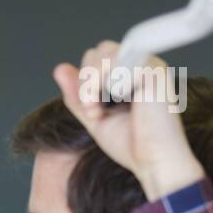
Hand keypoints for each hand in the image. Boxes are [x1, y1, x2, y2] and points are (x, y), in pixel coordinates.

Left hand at [53, 40, 203, 199]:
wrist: (153, 162)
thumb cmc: (131, 144)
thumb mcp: (95, 118)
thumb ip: (77, 95)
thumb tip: (58, 69)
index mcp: (129, 74)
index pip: (95, 58)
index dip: (85, 82)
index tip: (90, 112)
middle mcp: (140, 65)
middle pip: (99, 50)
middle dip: (86, 81)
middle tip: (92, 111)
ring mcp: (148, 64)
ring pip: (105, 52)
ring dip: (92, 83)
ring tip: (98, 110)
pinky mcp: (153, 69)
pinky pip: (120, 60)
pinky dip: (109, 83)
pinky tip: (116, 103)